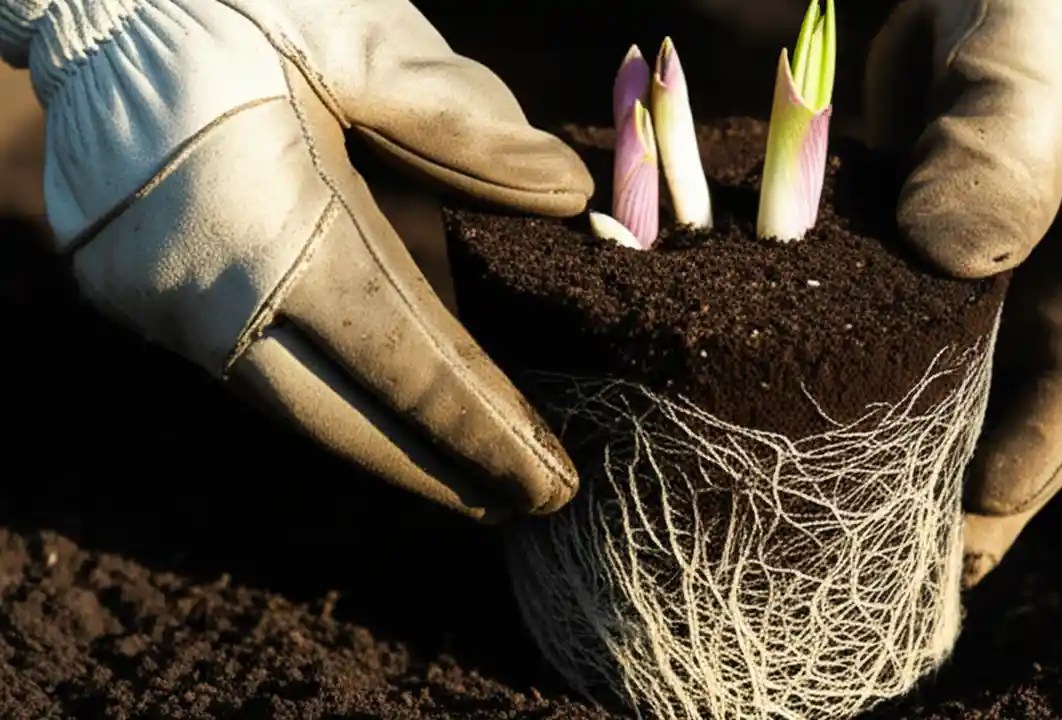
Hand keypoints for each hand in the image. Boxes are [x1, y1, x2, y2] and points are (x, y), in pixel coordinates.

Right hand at [0, 0, 593, 520]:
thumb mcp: (359, 35)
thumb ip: (465, 124)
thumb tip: (564, 197)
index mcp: (268, 229)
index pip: (404, 360)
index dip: (481, 429)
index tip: (549, 480)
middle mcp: (199, 293)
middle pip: (340, 418)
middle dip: (437, 470)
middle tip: (523, 502)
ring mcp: (153, 302)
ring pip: (288, 402)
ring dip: (380, 438)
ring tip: (468, 468)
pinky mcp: (133, 292)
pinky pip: (249, 364)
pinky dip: (326, 388)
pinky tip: (384, 395)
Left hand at [863, 0, 1061, 585]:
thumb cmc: (1049, 21)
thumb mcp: (1035, 80)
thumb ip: (999, 155)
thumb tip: (948, 255)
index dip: (1001, 483)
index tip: (934, 544)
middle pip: (1008, 437)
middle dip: (942, 503)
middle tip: (866, 574)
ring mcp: (1001, 305)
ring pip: (952, 411)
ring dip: (897, 466)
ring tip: (830, 537)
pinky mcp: (940, 285)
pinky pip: (904, 359)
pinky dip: (862, 399)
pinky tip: (806, 440)